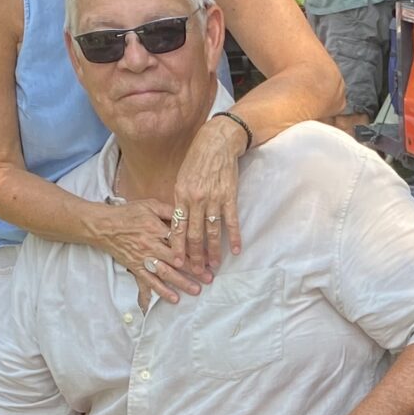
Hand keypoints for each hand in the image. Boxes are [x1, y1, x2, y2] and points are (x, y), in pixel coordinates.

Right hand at [93, 199, 213, 304]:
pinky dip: (161, 291)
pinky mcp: (135, 268)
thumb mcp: (149, 205)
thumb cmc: (128, 214)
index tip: (208, 257)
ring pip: (165, 273)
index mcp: (156, 228)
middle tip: (209, 277)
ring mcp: (142, 258)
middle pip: (176, 259)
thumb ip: (169, 210)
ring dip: (181, 283)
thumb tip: (188, 213)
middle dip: (194, 269)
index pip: (179, 240)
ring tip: (196, 290)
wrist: (103, 226)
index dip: (195, 249)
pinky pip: (149, 282)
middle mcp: (150, 245)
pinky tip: (174, 299)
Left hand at [168, 113, 247, 273]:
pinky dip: (234, 237)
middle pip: (194, 235)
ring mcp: (213, 199)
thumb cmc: (197, 158)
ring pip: (212, 232)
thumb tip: (177, 220)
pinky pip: (231, 221)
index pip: (177, 228)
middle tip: (197, 273)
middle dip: (195, 256)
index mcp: (180, 196)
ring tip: (214, 267)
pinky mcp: (229, 196)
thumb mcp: (181, 178)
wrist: (217, 141)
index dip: (177, 248)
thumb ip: (180, 200)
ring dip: (213, 252)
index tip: (177, 264)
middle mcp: (195, 200)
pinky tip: (237, 250)